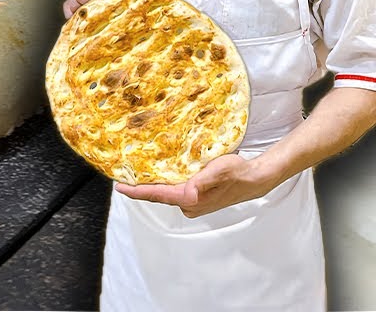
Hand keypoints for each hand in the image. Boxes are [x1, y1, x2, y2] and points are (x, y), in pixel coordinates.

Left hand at [114, 154, 276, 217]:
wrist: (255, 179)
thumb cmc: (238, 172)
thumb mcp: (220, 170)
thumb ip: (204, 180)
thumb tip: (189, 190)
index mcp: (190, 199)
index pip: (157, 195)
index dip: (136, 191)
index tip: (120, 187)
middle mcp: (189, 205)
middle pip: (158, 195)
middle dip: (140, 187)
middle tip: (122, 176)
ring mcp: (192, 204)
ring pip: (166, 193)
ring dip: (152, 184)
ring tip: (135, 172)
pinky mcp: (196, 199)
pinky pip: (173, 192)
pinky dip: (164, 184)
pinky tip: (158, 174)